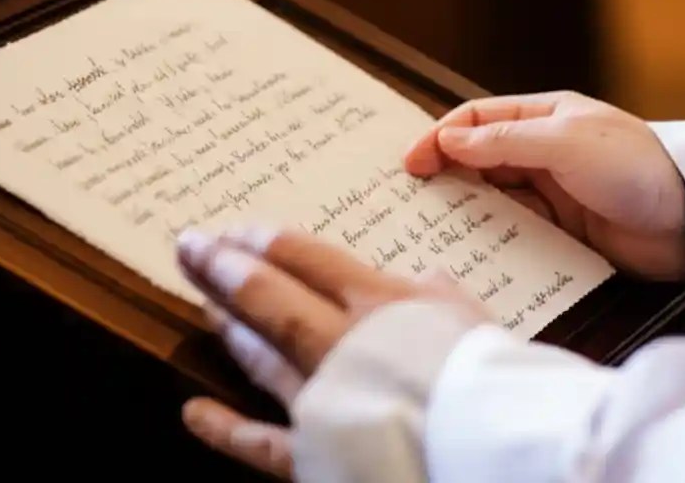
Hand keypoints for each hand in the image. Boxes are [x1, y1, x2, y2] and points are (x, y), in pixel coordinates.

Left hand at [175, 226, 487, 478]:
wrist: (495, 444)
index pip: (307, 260)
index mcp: (378, 303)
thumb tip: (425, 276)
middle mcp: (339, 343)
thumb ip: (439, 295)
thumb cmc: (493, 378)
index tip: (234, 230)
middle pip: (268, 296)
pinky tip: (194, 413)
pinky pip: (261, 442)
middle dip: (223, 268)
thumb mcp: (472, 317)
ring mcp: (322, 399)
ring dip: (228, 327)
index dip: (265, 242)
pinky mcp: (318, 454)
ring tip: (203, 304)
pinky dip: (225, 429)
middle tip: (189, 246)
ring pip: (260, 356)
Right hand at [405, 91, 684, 279]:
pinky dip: (492, 240)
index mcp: (547, 117)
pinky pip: (517, 233)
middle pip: (479, 159)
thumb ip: (506, 142)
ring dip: (464, 211)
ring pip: (494, 199)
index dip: (440, 136)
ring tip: (430, 229)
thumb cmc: (638, 170)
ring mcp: (554, 193)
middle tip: (409, 200)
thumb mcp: (567, 144)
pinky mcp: (564, 232)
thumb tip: (450, 140)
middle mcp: (546, 151)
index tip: (411, 164)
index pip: (479, 119)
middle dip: (444, 175)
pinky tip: (471, 252)